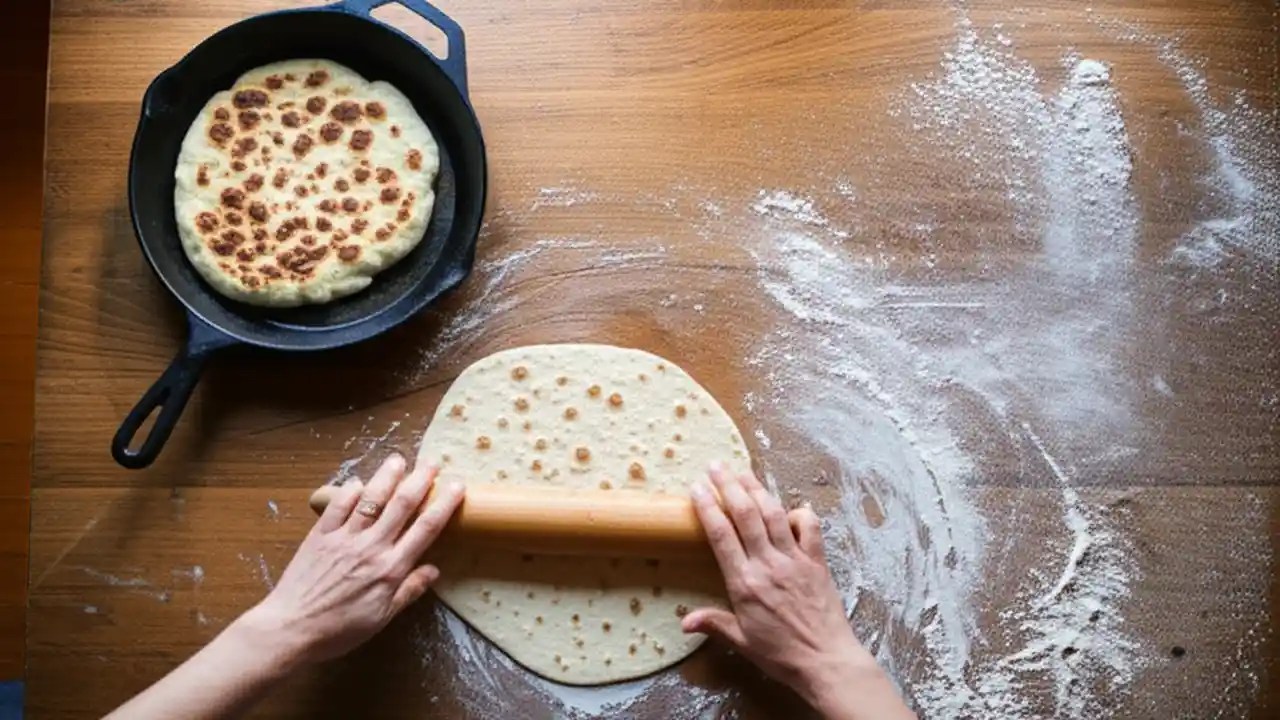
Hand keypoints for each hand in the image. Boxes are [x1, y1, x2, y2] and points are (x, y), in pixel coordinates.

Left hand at [243, 454, 464, 667]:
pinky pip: (337, 507)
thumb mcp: (382, 618)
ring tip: (398, 460)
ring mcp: (344, 538)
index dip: (444, 504)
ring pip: (371, 499)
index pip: (426, 528)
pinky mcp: (320, 536)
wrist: (291, 628)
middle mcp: (371, 547)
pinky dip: (349, 492)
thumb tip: (433, 570)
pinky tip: (357, 482)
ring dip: (387, 477)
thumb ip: (408, 591)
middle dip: (419, 480)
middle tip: (432, 463)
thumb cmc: (339, 630)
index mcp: (390, 568)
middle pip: (402, 505)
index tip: (457, 486)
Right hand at [684, 465, 912, 719]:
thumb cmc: (782, 655)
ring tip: (743, 472)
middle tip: (716, 465)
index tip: (697, 488)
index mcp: (745, 583)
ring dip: (757, 489)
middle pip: (746, 515)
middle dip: (729, 486)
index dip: (708, 508)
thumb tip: (684, 622)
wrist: (826, 661)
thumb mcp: (742, 641)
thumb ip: (714, 623)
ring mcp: (795, 560)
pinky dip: (801, 513)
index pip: (721, 535)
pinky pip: (810, 528)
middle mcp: (769, 565)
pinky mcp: (817, 563)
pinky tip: (791, 505)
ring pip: (773, 514)